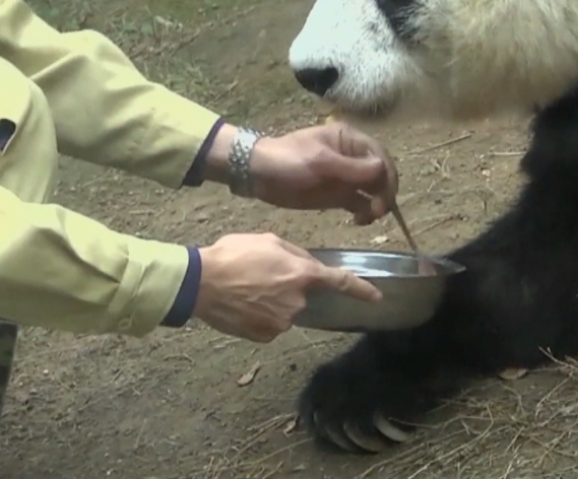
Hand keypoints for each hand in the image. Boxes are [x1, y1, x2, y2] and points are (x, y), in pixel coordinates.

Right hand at [191, 233, 382, 341]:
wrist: (200, 282)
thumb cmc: (233, 255)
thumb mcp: (269, 241)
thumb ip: (295, 254)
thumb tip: (306, 264)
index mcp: (302, 275)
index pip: (341, 283)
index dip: (362, 290)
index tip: (377, 298)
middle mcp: (297, 302)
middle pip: (303, 296)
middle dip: (288, 287)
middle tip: (261, 275)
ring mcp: (281, 322)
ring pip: (285, 310)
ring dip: (273, 301)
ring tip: (246, 288)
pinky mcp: (264, 336)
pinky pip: (270, 324)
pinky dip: (260, 315)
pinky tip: (242, 303)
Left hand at [254, 122, 399, 223]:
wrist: (258, 174)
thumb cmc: (288, 160)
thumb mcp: (320, 161)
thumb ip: (352, 167)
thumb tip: (382, 169)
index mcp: (350, 140)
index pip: (379, 156)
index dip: (387, 175)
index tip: (386, 194)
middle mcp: (352, 157)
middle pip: (380, 174)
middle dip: (384, 192)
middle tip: (379, 211)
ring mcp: (346, 177)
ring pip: (373, 190)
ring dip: (377, 204)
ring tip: (368, 218)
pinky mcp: (338, 195)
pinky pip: (360, 204)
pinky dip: (365, 213)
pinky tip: (359, 221)